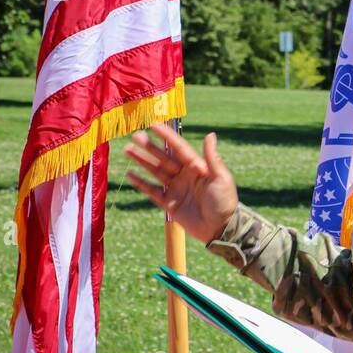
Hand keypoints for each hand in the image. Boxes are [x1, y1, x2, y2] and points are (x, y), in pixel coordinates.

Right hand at [123, 122, 238, 244]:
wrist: (220, 228)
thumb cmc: (224, 201)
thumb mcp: (221, 178)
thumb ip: (212, 157)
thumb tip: (210, 135)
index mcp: (197, 166)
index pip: (178, 148)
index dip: (166, 136)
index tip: (154, 124)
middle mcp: (184, 175)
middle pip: (163, 157)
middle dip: (149, 147)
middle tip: (135, 136)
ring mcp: (176, 188)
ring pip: (155, 171)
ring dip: (142, 161)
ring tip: (127, 150)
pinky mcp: (169, 203)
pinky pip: (152, 190)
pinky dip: (141, 183)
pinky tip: (130, 174)